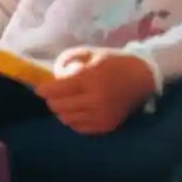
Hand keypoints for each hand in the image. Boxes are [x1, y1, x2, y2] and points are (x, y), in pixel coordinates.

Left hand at [35, 47, 157, 134]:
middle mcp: (95, 100)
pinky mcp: (107, 125)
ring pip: (66, 119)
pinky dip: (74, 120)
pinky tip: (77, 111)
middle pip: (58, 106)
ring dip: (62, 110)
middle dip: (52, 99)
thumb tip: (52, 77)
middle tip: (54, 94)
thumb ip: (66, 62)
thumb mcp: (87, 53)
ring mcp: (101, 115)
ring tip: (67, 101)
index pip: (56, 90)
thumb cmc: (112, 62)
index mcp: (89, 79)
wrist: (141, 76)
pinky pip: (79, 128)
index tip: (40, 89)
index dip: (43, 90)